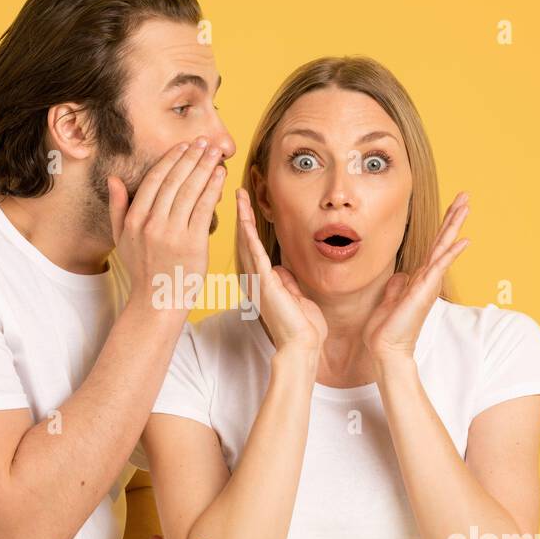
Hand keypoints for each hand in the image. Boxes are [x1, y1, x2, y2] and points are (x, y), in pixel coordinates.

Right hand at [108, 138, 225, 310]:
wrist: (157, 301)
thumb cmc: (142, 269)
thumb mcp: (122, 238)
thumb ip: (118, 207)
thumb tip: (113, 178)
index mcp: (135, 219)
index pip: (155, 180)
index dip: (171, 159)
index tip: (184, 145)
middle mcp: (152, 223)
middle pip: (175, 181)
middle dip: (191, 157)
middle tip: (205, 142)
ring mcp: (172, 233)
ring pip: (190, 190)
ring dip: (204, 167)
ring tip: (215, 153)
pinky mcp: (193, 243)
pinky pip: (204, 208)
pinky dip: (213, 188)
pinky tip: (220, 175)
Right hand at [236, 188, 327, 353]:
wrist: (302, 347)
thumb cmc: (303, 328)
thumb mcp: (296, 297)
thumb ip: (287, 281)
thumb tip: (281, 268)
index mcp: (264, 283)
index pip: (253, 248)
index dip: (249, 225)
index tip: (248, 205)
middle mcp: (256, 280)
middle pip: (244, 240)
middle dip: (242, 214)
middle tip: (236, 190)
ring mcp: (258, 281)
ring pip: (246, 242)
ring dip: (242, 217)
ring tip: (237, 195)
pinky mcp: (265, 284)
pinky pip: (254, 254)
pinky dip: (249, 235)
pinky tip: (244, 218)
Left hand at [363, 191, 470, 359]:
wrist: (386, 349)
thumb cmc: (386, 330)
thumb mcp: (388, 300)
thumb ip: (396, 286)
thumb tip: (401, 274)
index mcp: (418, 279)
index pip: (433, 247)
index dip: (442, 227)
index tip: (452, 208)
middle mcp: (427, 278)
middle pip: (443, 241)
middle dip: (454, 218)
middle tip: (466, 196)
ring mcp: (428, 284)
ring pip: (444, 247)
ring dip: (454, 225)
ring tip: (466, 205)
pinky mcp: (424, 290)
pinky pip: (440, 266)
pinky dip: (451, 252)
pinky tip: (463, 239)